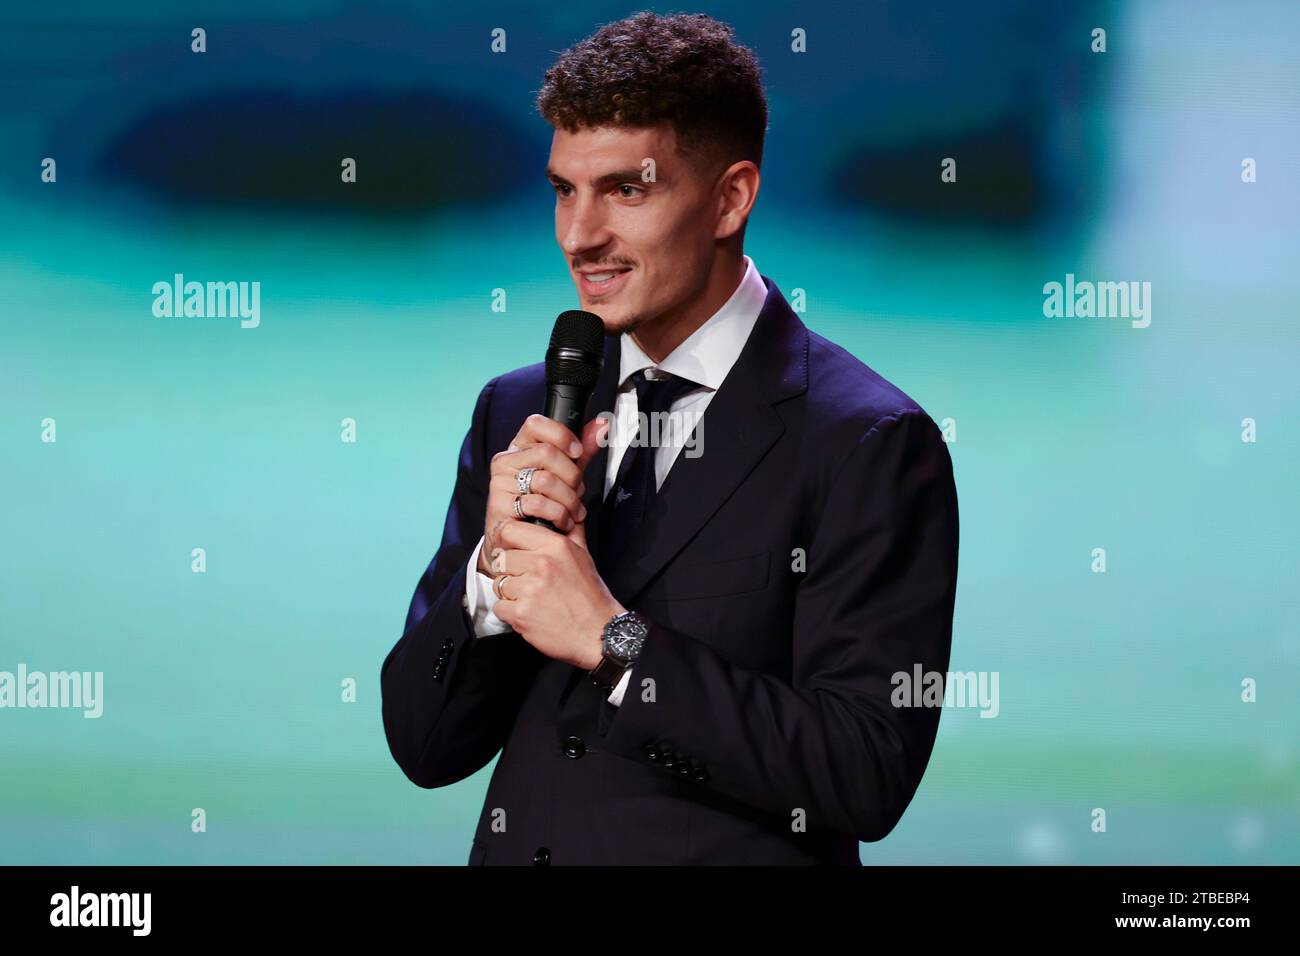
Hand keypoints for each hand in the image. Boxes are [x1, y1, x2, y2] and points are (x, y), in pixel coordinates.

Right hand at [480, 414, 608, 574]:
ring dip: (568, 500)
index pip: (535, 424)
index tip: (577, 452)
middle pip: (547, 452)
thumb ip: (581, 452)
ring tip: (572, 512)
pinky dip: (557, 515)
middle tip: (577, 491)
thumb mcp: (564, 476)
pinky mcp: (498, 509)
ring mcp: (499, 485)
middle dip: (572, 475)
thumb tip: (602, 426)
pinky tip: (561, 523)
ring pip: (545, 480)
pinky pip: (536, 504)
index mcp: (520, 449)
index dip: (561, 435)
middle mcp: (505, 463)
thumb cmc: (543, 507)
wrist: (522, 544)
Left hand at [489, 517, 625, 669]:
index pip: (511, 530)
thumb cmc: (591, 596)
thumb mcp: (583, 555)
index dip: (507, 541)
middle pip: (502, 559)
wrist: (599, 633)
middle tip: (529, 583)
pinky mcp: (521, 613)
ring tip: (533, 601)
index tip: (512, 552)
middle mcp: (541, 563)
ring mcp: (530, 589)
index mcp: (555, 545)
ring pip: (499, 584)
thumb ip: (570, 532)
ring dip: (511, 594)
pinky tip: (530, 614)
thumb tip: (566, 514)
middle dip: (511, 572)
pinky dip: (510, 614)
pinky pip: (499, 607)